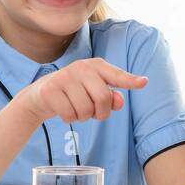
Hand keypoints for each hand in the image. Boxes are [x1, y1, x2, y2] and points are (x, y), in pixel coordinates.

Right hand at [19, 58, 147, 123]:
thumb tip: (119, 101)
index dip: (130, 80)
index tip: (144, 82)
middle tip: (93, 113)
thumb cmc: (74, 94)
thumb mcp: (94, 94)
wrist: (40, 95)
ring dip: (83, 117)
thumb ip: (111, 98)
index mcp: (96, 66)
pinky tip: (64, 109)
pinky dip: (69, 118)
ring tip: (76, 108)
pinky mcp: (51, 90)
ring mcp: (64, 77)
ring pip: (85, 109)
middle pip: (103, 98)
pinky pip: (70, 115)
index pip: (116, 75)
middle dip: (101, 112)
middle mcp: (81, 67)